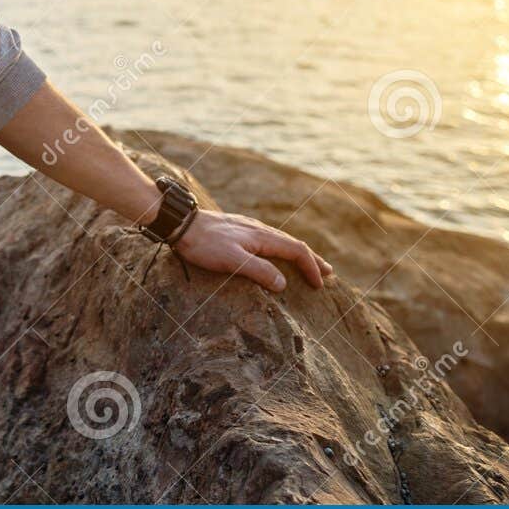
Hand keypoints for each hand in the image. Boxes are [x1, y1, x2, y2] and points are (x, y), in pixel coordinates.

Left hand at [172, 210, 332, 291]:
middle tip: (328, 272)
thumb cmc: (204, 244)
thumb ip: (258, 271)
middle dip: (311, 259)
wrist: (180, 223)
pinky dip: (281, 249)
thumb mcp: (231, 260)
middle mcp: (259, 229)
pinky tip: (275, 253)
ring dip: (297, 253)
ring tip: (307, 264)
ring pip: (281, 240)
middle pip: (293, 243)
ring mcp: (249, 228)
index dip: (311, 267)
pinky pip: (269, 240)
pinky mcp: (238, 230)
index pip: (296, 250)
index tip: (320, 285)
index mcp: (262, 236)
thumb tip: (283, 284)